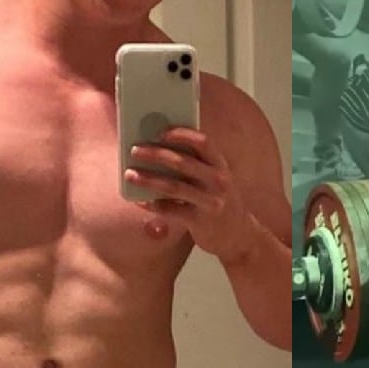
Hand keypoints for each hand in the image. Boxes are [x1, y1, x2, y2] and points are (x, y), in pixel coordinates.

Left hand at [125, 127, 255, 261]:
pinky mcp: (200, 221)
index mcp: (221, 165)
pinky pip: (170, 210)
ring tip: (129, 174)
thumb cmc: (219, 201)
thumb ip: (197, 165)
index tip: (160, 132)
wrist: (239, 236)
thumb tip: (159, 149)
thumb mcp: (216, 179)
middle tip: (134, 150)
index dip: (181, 134)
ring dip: (148, 179)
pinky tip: (138, 201)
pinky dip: (152, 204)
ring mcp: (210, 201)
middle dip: (155, 154)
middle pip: (182, 162)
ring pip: (173, 186)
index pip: (203, 142)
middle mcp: (218, 181)